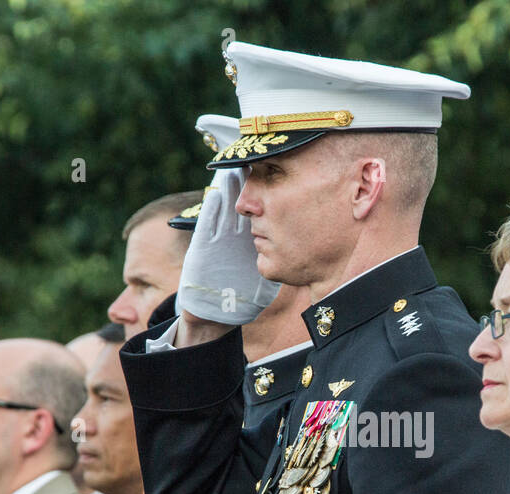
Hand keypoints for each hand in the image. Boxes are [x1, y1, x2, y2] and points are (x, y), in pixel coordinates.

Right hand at [176, 168, 280, 327]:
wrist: (216, 314)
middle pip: (243, 205)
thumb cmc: (244, 298)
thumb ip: (281, 265)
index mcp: (250, 242)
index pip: (261, 213)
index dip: (269, 197)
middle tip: (256, 162)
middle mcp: (234, 238)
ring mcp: (217, 242)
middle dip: (249, 185)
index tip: (281, 178)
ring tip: (234, 170)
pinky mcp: (202, 250)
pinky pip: (207, 228)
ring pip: (224, 210)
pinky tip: (216, 195)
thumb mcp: (267, 280)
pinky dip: (211, 211)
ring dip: (228, 191)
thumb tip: (307, 256)